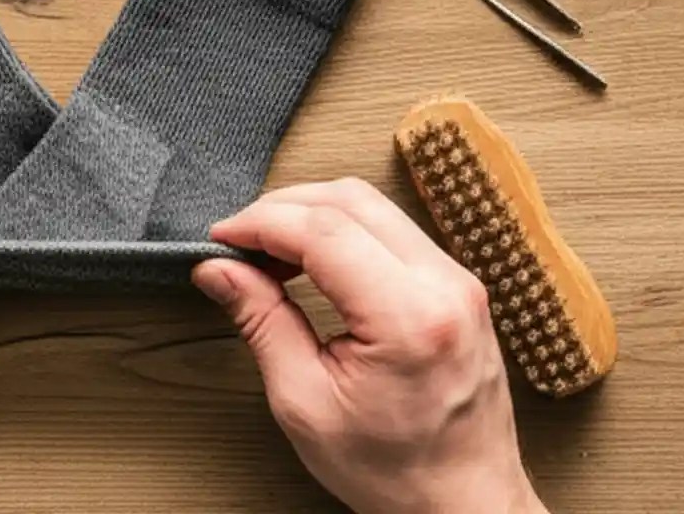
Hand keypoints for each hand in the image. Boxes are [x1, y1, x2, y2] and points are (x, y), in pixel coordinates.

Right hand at [192, 179, 547, 513]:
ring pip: (374, 207)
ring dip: (311, 215)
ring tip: (267, 254)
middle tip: (238, 242)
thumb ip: (262, 322)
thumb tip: (219, 270)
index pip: (324, 230)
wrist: (464, 503)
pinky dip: (342, 231)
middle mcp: (446, 287)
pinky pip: (393, 230)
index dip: (261, 223)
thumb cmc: (394, 470)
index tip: (222, 239)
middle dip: (282, 208)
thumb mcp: (305, 402)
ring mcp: (460, 282)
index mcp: (409, 318)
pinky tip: (308, 262)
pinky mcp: (458, 286)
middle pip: (351, 201)